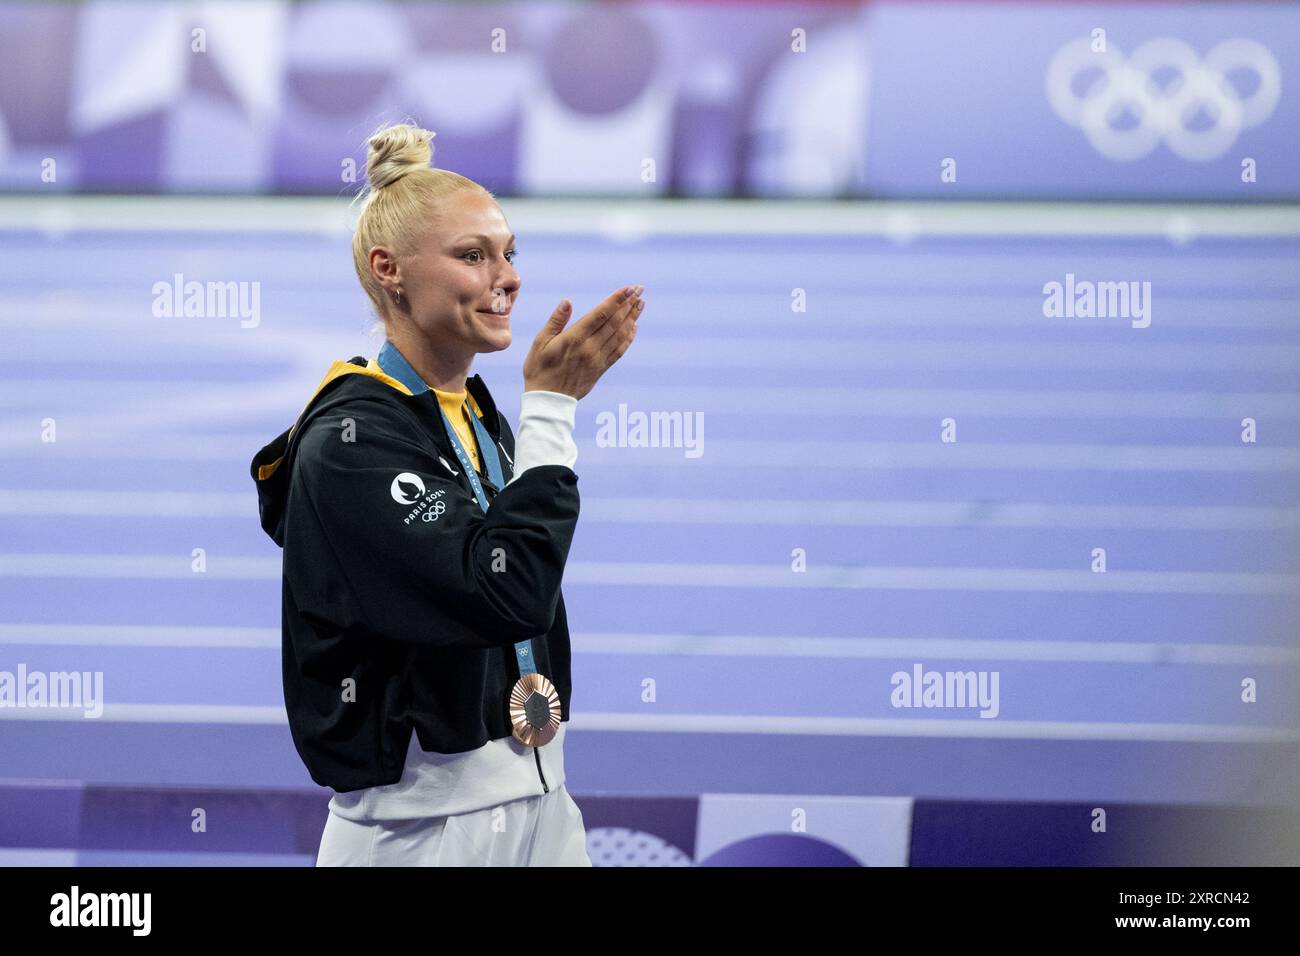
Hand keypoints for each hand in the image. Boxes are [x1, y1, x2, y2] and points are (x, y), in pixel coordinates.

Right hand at [522, 285, 644, 400]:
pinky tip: (634, 327)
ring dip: (632, 318)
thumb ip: (556, 321)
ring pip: (620, 335)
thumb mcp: (540, 343)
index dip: (616, 300)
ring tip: (641, 303)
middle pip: (615, 322)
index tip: (629, 288)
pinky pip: (619, 351)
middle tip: (640, 289)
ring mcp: (598, 359)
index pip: (601, 314)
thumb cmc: (539, 369)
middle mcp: (590, 348)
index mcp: (575, 338)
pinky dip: (628, 338)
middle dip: (628, 304)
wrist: (548, 401)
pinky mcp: (601, 369)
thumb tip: (568, 302)